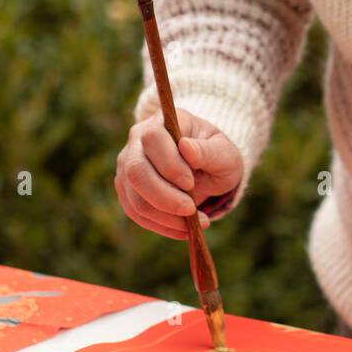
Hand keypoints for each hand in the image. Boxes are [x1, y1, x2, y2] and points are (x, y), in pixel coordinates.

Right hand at [115, 107, 242, 240]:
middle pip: (136, 171)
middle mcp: (137, 142)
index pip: (152, 139)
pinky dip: (161, 225)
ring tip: (197, 222)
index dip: (169, 164)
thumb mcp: (224, 151)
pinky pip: (137, 213)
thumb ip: (208, 151)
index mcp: (161, 122)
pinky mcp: (127, 190)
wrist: (205, 166)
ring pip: (135, 198)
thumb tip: (186, 148)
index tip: (191, 183)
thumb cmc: (215, 154)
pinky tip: (184, 229)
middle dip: (164, 196)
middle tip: (190, 210)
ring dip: (165, 217)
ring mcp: (127, 166)